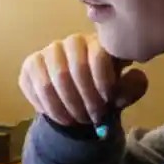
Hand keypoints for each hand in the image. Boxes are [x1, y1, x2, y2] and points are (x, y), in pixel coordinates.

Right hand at [18, 33, 149, 126]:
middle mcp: (68, 42)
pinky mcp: (29, 67)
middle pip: (72, 71)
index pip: (97, 57)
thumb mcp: (123, 91)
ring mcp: (46, 53)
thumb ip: (132, 86)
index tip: (110, 104)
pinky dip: (48, 108)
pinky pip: (34, 90)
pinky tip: (60, 117)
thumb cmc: (103, 90)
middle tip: (93, 118)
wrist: (79, 99)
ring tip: (76, 121)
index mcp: (96, 41)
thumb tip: (134, 77)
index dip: (103, 84)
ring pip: (50, 83)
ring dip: (64, 108)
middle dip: (84, 101)